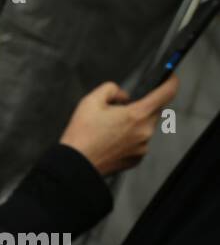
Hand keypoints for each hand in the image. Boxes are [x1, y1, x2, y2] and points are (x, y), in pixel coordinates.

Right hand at [59, 75, 180, 176]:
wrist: (73, 165)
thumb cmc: (81, 136)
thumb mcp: (90, 101)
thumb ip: (112, 89)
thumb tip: (123, 95)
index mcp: (138, 114)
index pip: (167, 92)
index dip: (170, 81)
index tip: (169, 78)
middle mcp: (145, 131)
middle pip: (154, 110)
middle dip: (140, 107)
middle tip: (117, 112)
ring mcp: (142, 147)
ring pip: (145, 127)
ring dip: (134, 124)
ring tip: (109, 131)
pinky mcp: (136, 159)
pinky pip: (139, 143)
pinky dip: (129, 139)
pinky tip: (111, 142)